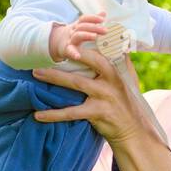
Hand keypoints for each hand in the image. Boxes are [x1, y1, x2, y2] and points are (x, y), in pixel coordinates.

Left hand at [27, 46, 155, 149]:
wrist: (134, 131)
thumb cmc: (126, 105)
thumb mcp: (128, 82)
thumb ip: (122, 64)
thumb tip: (120, 44)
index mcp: (115, 73)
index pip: (98, 56)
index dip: (82, 47)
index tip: (66, 39)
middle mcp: (110, 83)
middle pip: (85, 65)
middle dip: (65, 57)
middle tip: (44, 55)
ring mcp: (104, 98)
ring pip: (76, 84)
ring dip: (54, 78)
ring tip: (36, 74)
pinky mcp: (98, 113)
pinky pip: (72, 113)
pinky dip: (54, 114)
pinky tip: (38, 115)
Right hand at [49, 12, 107, 61]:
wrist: (56, 43)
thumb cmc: (74, 35)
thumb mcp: (82, 27)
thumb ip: (92, 21)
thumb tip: (103, 12)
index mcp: (77, 26)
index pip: (84, 19)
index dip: (93, 18)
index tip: (102, 19)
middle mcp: (73, 31)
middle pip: (82, 26)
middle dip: (94, 27)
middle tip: (105, 30)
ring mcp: (69, 40)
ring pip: (77, 36)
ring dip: (87, 35)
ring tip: (95, 36)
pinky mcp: (67, 50)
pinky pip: (70, 51)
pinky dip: (73, 53)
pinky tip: (78, 56)